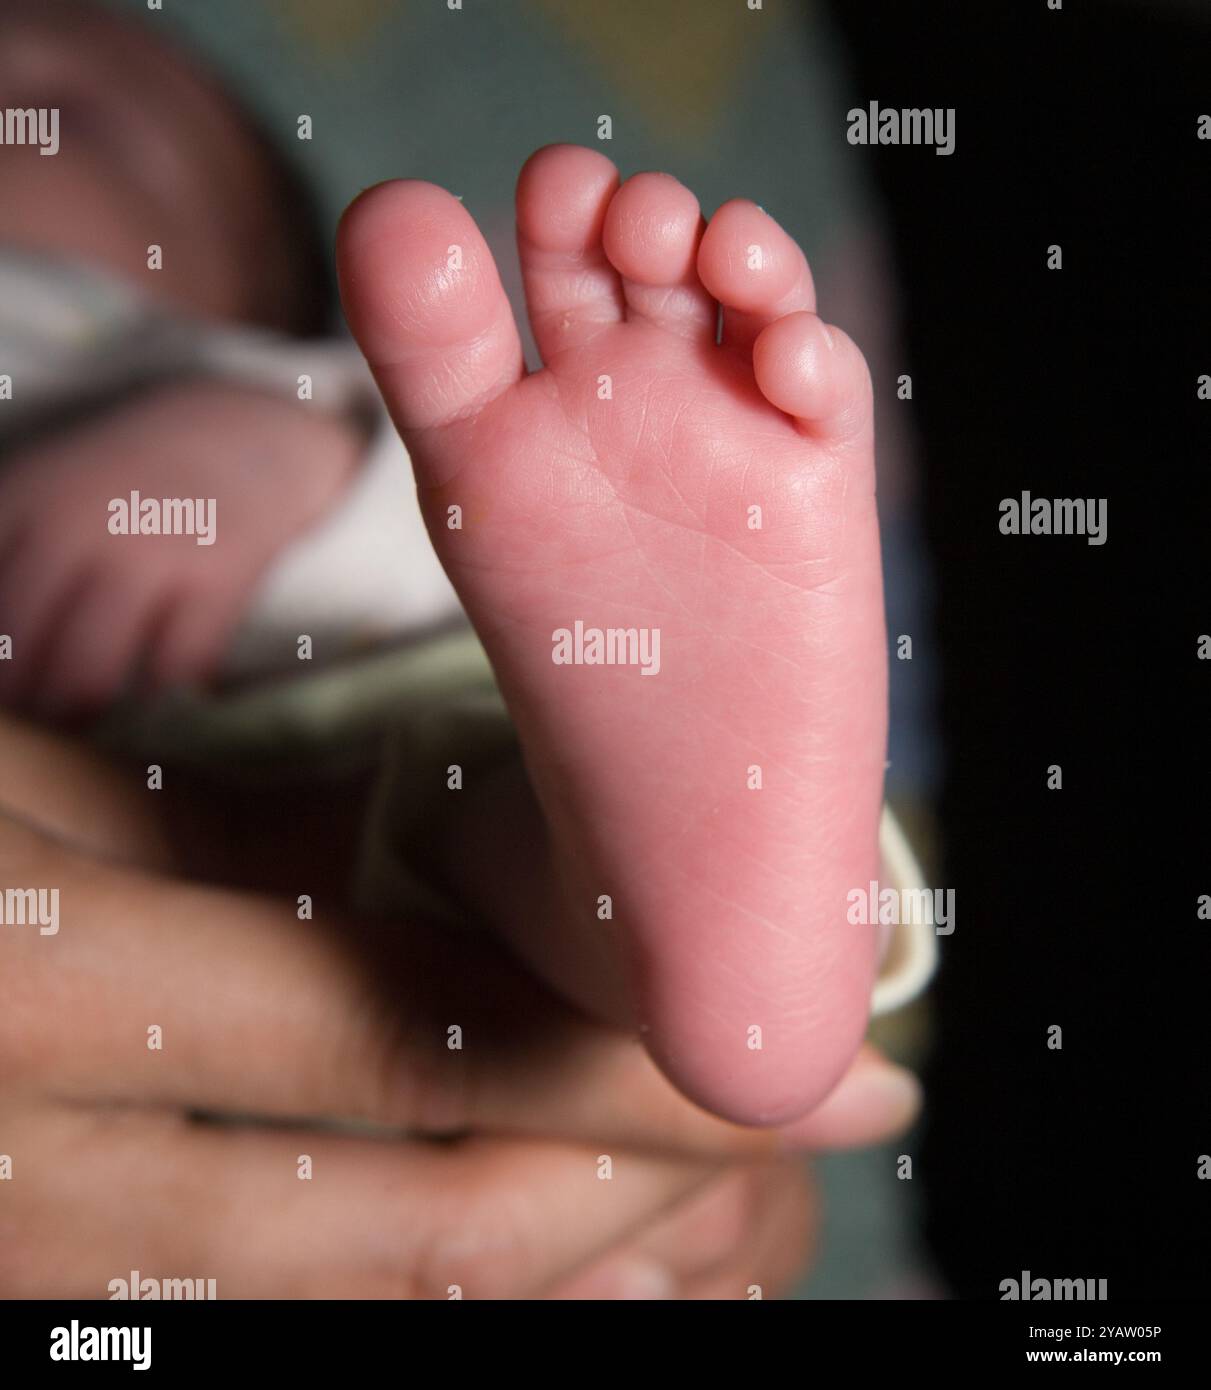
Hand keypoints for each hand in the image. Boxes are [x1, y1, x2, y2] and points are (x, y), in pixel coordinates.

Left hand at [0, 380, 358, 715]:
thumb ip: (5, 555)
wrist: (238, 437)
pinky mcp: (218, 577)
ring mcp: (151, 553)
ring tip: (83, 718)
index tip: (5, 690)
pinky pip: (173, 669)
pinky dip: (164, 688)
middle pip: (20, 656)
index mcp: (25, 503)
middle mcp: (78, 526)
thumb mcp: (44, 490)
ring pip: (88, 676)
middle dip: (24, 704)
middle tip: (37, 716)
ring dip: (79, 714)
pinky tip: (160, 679)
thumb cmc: (126, 482)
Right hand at [0, 716, 917, 1297]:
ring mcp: (54, 1275)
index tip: (803, 1040)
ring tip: (730, 1191)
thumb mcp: (35, 788)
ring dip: (582, 1249)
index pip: (425, 1044)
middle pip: (439, 1209)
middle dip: (659, 1179)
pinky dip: (453, 1282)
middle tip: (837, 1116)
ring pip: (385, 1294)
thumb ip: (254, 848)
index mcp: (51, 992)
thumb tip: (456, 870)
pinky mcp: (62, 1300)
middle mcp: (56, 1182)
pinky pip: (302, 1307)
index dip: (628, 1062)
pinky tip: (560, 1237)